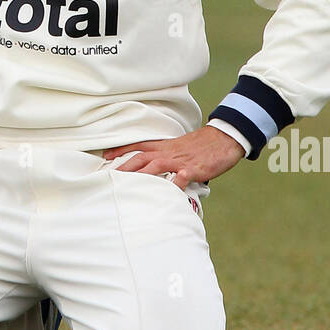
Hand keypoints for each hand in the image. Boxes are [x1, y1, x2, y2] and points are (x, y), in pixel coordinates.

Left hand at [103, 127, 245, 191]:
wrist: (224, 138)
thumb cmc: (202, 146)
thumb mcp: (180, 148)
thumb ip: (167, 157)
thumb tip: (157, 169)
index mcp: (165, 147)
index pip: (139, 147)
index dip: (121, 151)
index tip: (105, 156)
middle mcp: (168, 153)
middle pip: (141, 158)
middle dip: (124, 167)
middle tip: (108, 176)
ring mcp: (180, 161)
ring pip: (156, 166)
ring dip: (141, 175)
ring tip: (128, 185)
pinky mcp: (195, 169)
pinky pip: (182, 176)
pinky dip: (174, 183)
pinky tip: (167, 191)